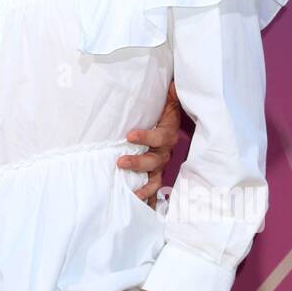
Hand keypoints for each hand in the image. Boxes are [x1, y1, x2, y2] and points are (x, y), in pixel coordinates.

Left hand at [117, 78, 180, 206]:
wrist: (171, 113)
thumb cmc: (161, 105)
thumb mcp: (165, 97)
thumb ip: (168, 91)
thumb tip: (172, 82)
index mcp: (168, 132)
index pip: (161, 137)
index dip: (147, 137)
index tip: (130, 135)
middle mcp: (165, 150)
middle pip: (156, 160)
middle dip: (138, 163)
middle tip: (119, 162)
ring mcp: (160, 163)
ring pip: (155, 177)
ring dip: (143, 186)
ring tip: (129, 193)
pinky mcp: (153, 171)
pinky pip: (153, 188)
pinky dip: (148, 199)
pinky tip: (139, 209)